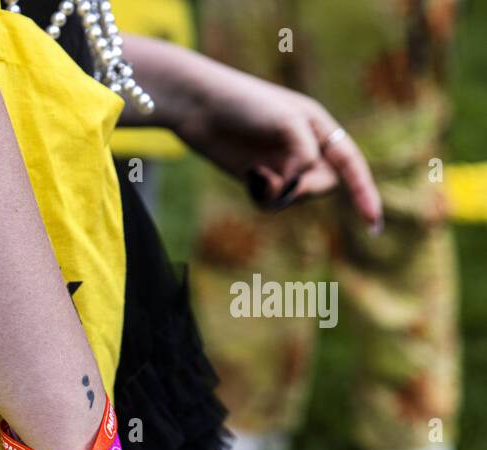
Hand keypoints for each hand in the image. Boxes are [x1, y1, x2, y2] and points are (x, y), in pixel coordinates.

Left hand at [171, 65, 382, 228]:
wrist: (200, 106)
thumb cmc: (245, 103)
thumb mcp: (285, 121)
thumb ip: (304, 153)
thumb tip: (302, 183)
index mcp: (319, 128)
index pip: (351, 164)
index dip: (364, 194)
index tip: (373, 223)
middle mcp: (305, 148)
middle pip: (324, 184)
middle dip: (308, 188)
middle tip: (288, 182)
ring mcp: (281, 165)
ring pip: (298, 197)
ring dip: (283, 193)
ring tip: (257, 174)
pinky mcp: (258, 178)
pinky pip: (272, 202)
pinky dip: (265, 195)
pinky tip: (250, 176)